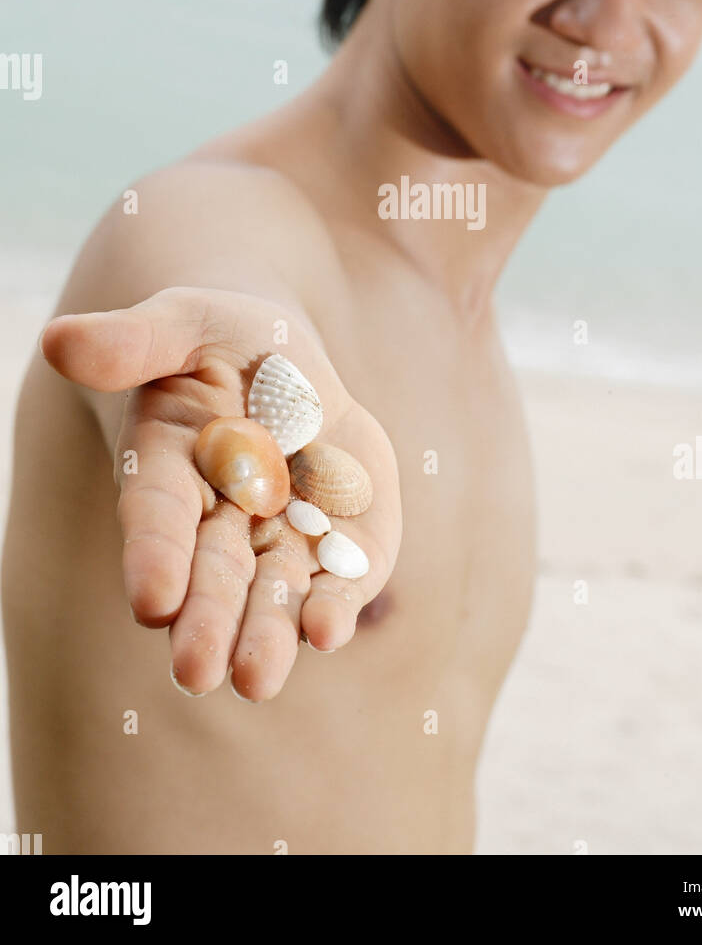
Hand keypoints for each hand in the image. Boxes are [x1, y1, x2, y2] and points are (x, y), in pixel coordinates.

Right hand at [39, 286, 400, 699]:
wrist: (276, 360)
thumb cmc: (212, 340)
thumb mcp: (179, 323)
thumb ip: (131, 341)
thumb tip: (59, 341)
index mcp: (167, 467)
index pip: (157, 517)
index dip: (154, 554)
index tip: (151, 598)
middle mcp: (220, 516)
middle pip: (213, 575)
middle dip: (206, 621)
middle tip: (197, 670)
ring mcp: (282, 533)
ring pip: (272, 594)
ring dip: (266, 636)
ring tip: (256, 678)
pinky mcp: (340, 536)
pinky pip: (338, 577)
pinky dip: (334, 605)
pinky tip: (330, 631)